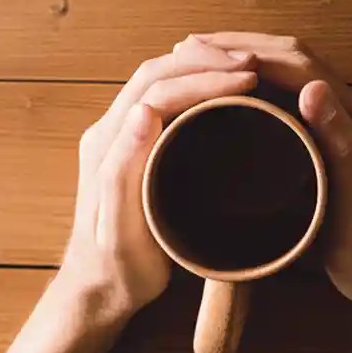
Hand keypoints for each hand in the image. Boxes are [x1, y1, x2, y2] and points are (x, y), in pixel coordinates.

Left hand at [60, 39, 257, 316]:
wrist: (99, 290)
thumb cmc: (117, 269)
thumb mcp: (121, 231)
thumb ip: (122, 171)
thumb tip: (145, 110)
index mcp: (106, 145)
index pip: (156, 89)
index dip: (203, 78)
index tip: (247, 80)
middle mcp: (110, 131)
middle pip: (157, 73)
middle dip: (205, 62)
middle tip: (252, 65)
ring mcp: (121, 135)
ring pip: (160, 80)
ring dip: (201, 68)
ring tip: (244, 70)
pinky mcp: (133, 144)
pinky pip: (165, 97)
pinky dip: (196, 83)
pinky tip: (224, 90)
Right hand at [193, 33, 351, 320]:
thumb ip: (343, 147)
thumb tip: (312, 88)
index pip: (304, 70)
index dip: (254, 54)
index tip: (204, 52)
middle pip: (300, 59)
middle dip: (247, 45)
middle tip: (190, 45)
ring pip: (298, 72)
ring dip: (253, 56)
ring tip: (203, 56)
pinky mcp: (343, 136)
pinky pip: (299, 94)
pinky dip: (264, 80)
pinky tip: (235, 88)